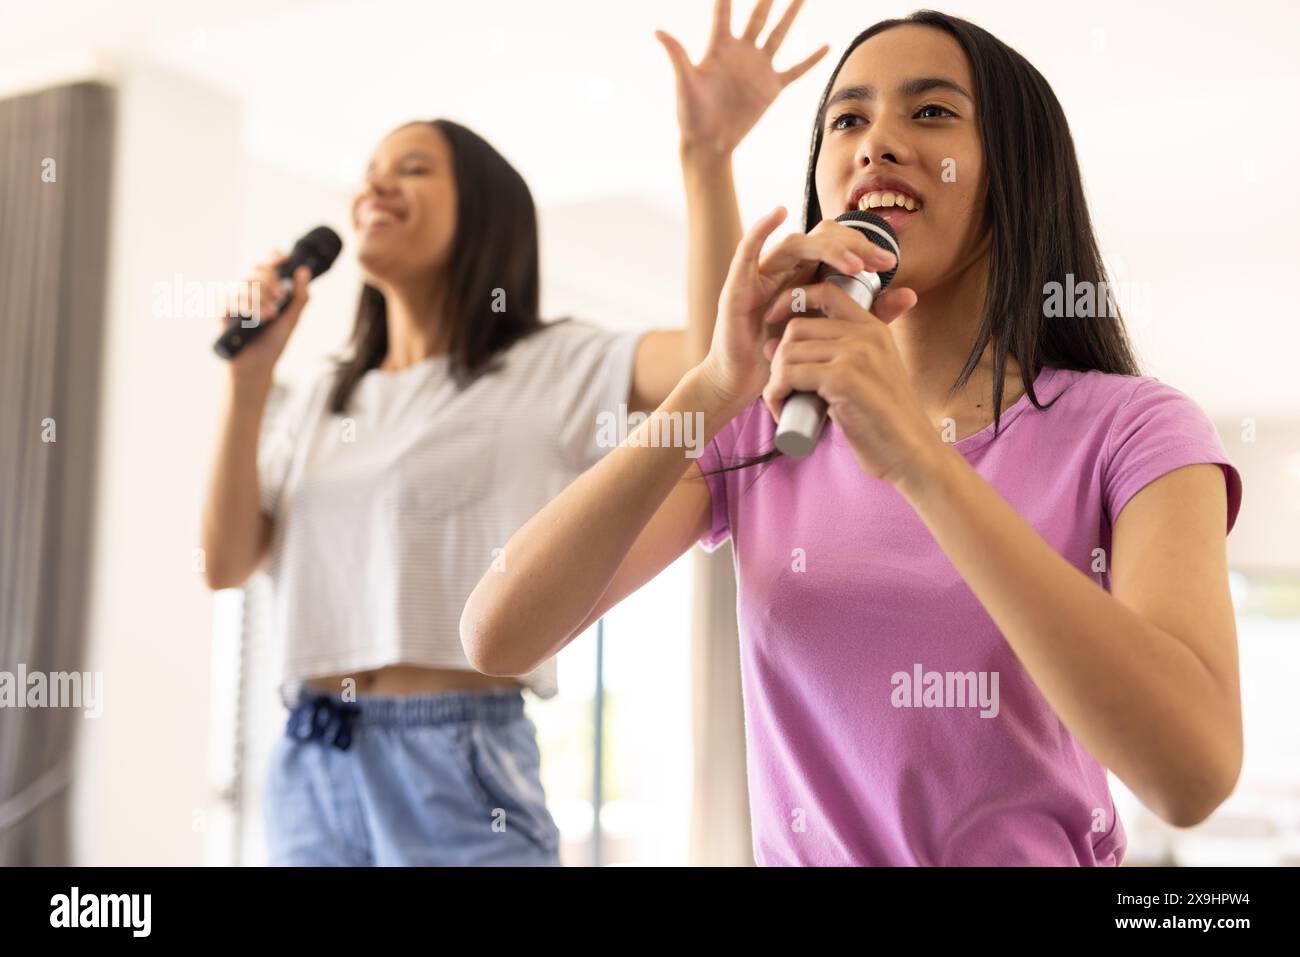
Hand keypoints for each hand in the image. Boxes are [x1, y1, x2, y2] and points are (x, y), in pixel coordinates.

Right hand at [221, 250, 309, 384]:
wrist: (258, 366)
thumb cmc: (273, 343)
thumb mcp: (292, 319)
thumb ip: (299, 296)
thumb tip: (304, 271)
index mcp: (265, 289)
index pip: (266, 265)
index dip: (273, 257)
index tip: (283, 259)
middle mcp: (248, 290)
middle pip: (256, 270)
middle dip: (270, 281)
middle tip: (281, 298)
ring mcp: (234, 299)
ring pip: (243, 283)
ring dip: (260, 297)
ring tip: (271, 315)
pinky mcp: (222, 311)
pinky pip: (229, 298)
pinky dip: (246, 305)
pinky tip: (259, 317)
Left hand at [656, 0, 827, 155]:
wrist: (708, 143)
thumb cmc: (690, 114)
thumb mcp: (684, 83)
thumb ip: (677, 55)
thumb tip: (657, 32)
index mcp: (719, 46)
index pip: (724, 9)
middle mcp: (741, 51)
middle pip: (758, 14)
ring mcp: (758, 68)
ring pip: (779, 33)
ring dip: (791, 13)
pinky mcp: (771, 88)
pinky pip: (796, 70)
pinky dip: (812, 59)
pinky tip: (827, 46)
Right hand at [698, 208, 898, 410]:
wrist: (747, 382)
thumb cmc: (787, 357)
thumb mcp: (835, 332)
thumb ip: (869, 312)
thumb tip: (910, 294)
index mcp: (809, 274)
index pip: (839, 245)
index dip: (864, 248)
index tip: (889, 264)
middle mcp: (788, 268)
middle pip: (821, 237)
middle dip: (852, 245)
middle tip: (877, 262)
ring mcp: (763, 274)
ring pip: (796, 244)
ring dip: (826, 249)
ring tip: (852, 265)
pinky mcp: (739, 285)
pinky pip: (747, 250)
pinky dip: (760, 228)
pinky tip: (777, 213)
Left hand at [761, 278, 945, 486]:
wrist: (911, 454)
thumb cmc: (883, 424)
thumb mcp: (864, 379)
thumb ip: (832, 359)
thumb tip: (773, 345)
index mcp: (874, 329)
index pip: (826, 292)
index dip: (793, 301)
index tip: (776, 325)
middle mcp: (866, 334)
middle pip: (797, 327)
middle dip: (779, 358)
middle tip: (782, 388)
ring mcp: (856, 354)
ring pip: (788, 352)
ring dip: (775, 380)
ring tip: (783, 404)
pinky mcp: (843, 378)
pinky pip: (789, 375)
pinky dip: (775, 394)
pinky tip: (781, 410)